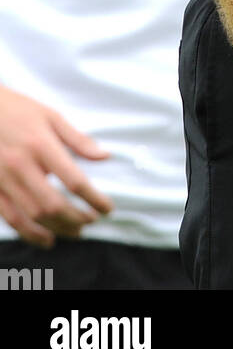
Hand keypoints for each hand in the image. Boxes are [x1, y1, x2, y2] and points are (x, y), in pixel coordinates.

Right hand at [0, 87, 113, 246]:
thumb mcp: (51, 116)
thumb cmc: (18, 110)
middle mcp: (22, 165)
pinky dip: (31, 234)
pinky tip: (47, 238)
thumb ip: (78, 140)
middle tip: (91, 221)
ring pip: (34, 216)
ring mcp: (4, 180)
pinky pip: (12, 219)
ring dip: (58, 228)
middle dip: (77, 218)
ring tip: (75, 231)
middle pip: (54, 204)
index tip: (107, 208)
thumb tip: (105, 156)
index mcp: (41, 145)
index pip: (74, 180)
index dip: (94, 199)